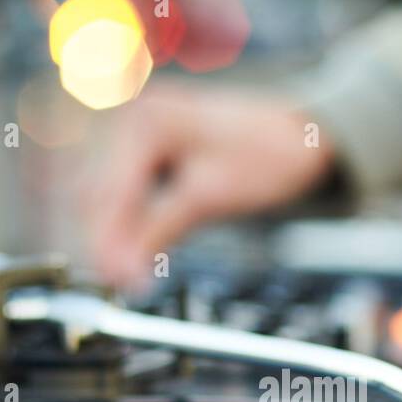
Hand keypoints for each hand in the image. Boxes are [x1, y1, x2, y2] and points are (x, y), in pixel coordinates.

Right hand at [86, 85, 334, 285]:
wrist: (299, 137)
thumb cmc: (266, 155)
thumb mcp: (208, 197)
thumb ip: (159, 232)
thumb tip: (123, 271)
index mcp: (147, 122)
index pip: (113, 193)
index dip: (109, 242)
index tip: (115, 281)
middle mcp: (136, 117)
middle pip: (101, 193)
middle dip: (107, 240)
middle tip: (118, 284)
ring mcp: (141, 129)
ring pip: (109, 193)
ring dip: (113, 233)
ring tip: (125, 275)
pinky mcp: (150, 146)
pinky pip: (127, 188)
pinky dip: (129, 219)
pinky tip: (135, 248)